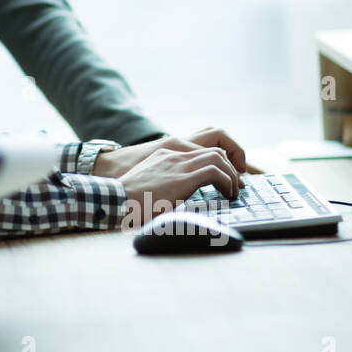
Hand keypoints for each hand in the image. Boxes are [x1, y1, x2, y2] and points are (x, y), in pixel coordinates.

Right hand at [117, 137, 244, 225]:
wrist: (115, 199)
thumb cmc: (126, 201)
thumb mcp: (145, 187)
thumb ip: (160, 186)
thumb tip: (170, 200)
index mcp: (164, 156)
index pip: (199, 153)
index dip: (216, 165)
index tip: (222, 181)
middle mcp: (173, 155)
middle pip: (213, 151)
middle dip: (230, 167)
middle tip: (235, 186)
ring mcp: (179, 164)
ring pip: (218, 158)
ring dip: (232, 175)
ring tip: (233, 192)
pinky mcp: (184, 177)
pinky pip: (217, 172)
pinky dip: (228, 183)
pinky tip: (227, 195)